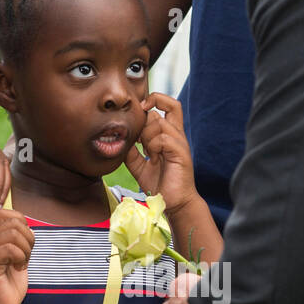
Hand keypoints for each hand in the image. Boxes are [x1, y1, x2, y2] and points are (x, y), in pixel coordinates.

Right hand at [0, 208, 33, 303]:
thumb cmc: (8, 284)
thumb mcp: (18, 257)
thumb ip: (20, 241)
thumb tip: (28, 227)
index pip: (4, 212)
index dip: (21, 223)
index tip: (25, 243)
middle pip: (13, 220)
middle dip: (28, 237)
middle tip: (26, 256)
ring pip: (13, 233)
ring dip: (26, 249)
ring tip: (22, 263)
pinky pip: (10, 249)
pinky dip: (21, 258)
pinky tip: (18, 268)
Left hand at [123, 93, 198, 211]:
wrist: (173, 203)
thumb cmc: (159, 184)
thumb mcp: (138, 165)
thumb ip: (131, 151)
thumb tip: (121, 139)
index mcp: (169, 134)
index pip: (168, 104)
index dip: (154, 100)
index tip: (139, 112)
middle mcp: (177, 135)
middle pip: (168, 105)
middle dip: (147, 119)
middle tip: (139, 139)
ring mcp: (180, 143)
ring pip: (160, 122)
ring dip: (147, 136)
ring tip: (148, 153)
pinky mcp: (182, 153)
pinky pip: (163, 138)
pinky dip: (153, 146)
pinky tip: (153, 159)